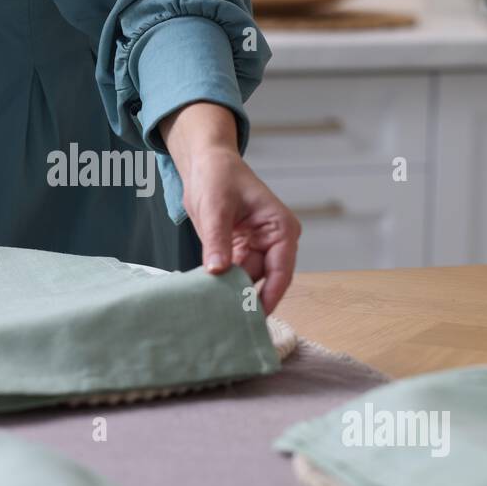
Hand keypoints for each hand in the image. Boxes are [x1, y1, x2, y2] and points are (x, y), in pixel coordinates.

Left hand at [160, 103, 299, 313]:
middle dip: (245, 298)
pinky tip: (207, 299)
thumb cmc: (218, 175)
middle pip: (263, 280)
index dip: (269, 296)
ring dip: (230, 294)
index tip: (255, 316)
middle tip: (226, 321)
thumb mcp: (216, 208)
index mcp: (280, 229)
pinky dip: (220, 284)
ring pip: (245, 281)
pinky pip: (231, 275)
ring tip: (213, 313)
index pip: (281, 271)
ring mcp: (255, 249)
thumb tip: (218, 271)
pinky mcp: (237, 252)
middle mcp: (273, 242)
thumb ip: (218, 240)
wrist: (204, 164)